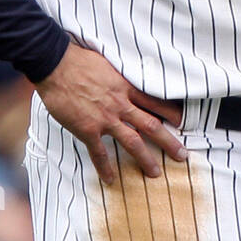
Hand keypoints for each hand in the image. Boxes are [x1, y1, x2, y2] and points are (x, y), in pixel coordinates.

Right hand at [34, 42, 185, 184]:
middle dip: (168, 142)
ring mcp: (105, 119)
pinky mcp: (87, 129)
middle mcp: (121, 105)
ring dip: (145, 159)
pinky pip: (99, 153)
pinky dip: (105, 168)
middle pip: (151, 126)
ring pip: (132, 142)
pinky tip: (111, 179)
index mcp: (127, 87)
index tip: (183, 122)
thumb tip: (127, 78)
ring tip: (155, 173)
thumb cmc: (81, 60)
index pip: (156, 102)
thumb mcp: (110, 64)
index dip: (171, 113)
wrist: (57, 65)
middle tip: (182, 155)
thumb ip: (121, 76)